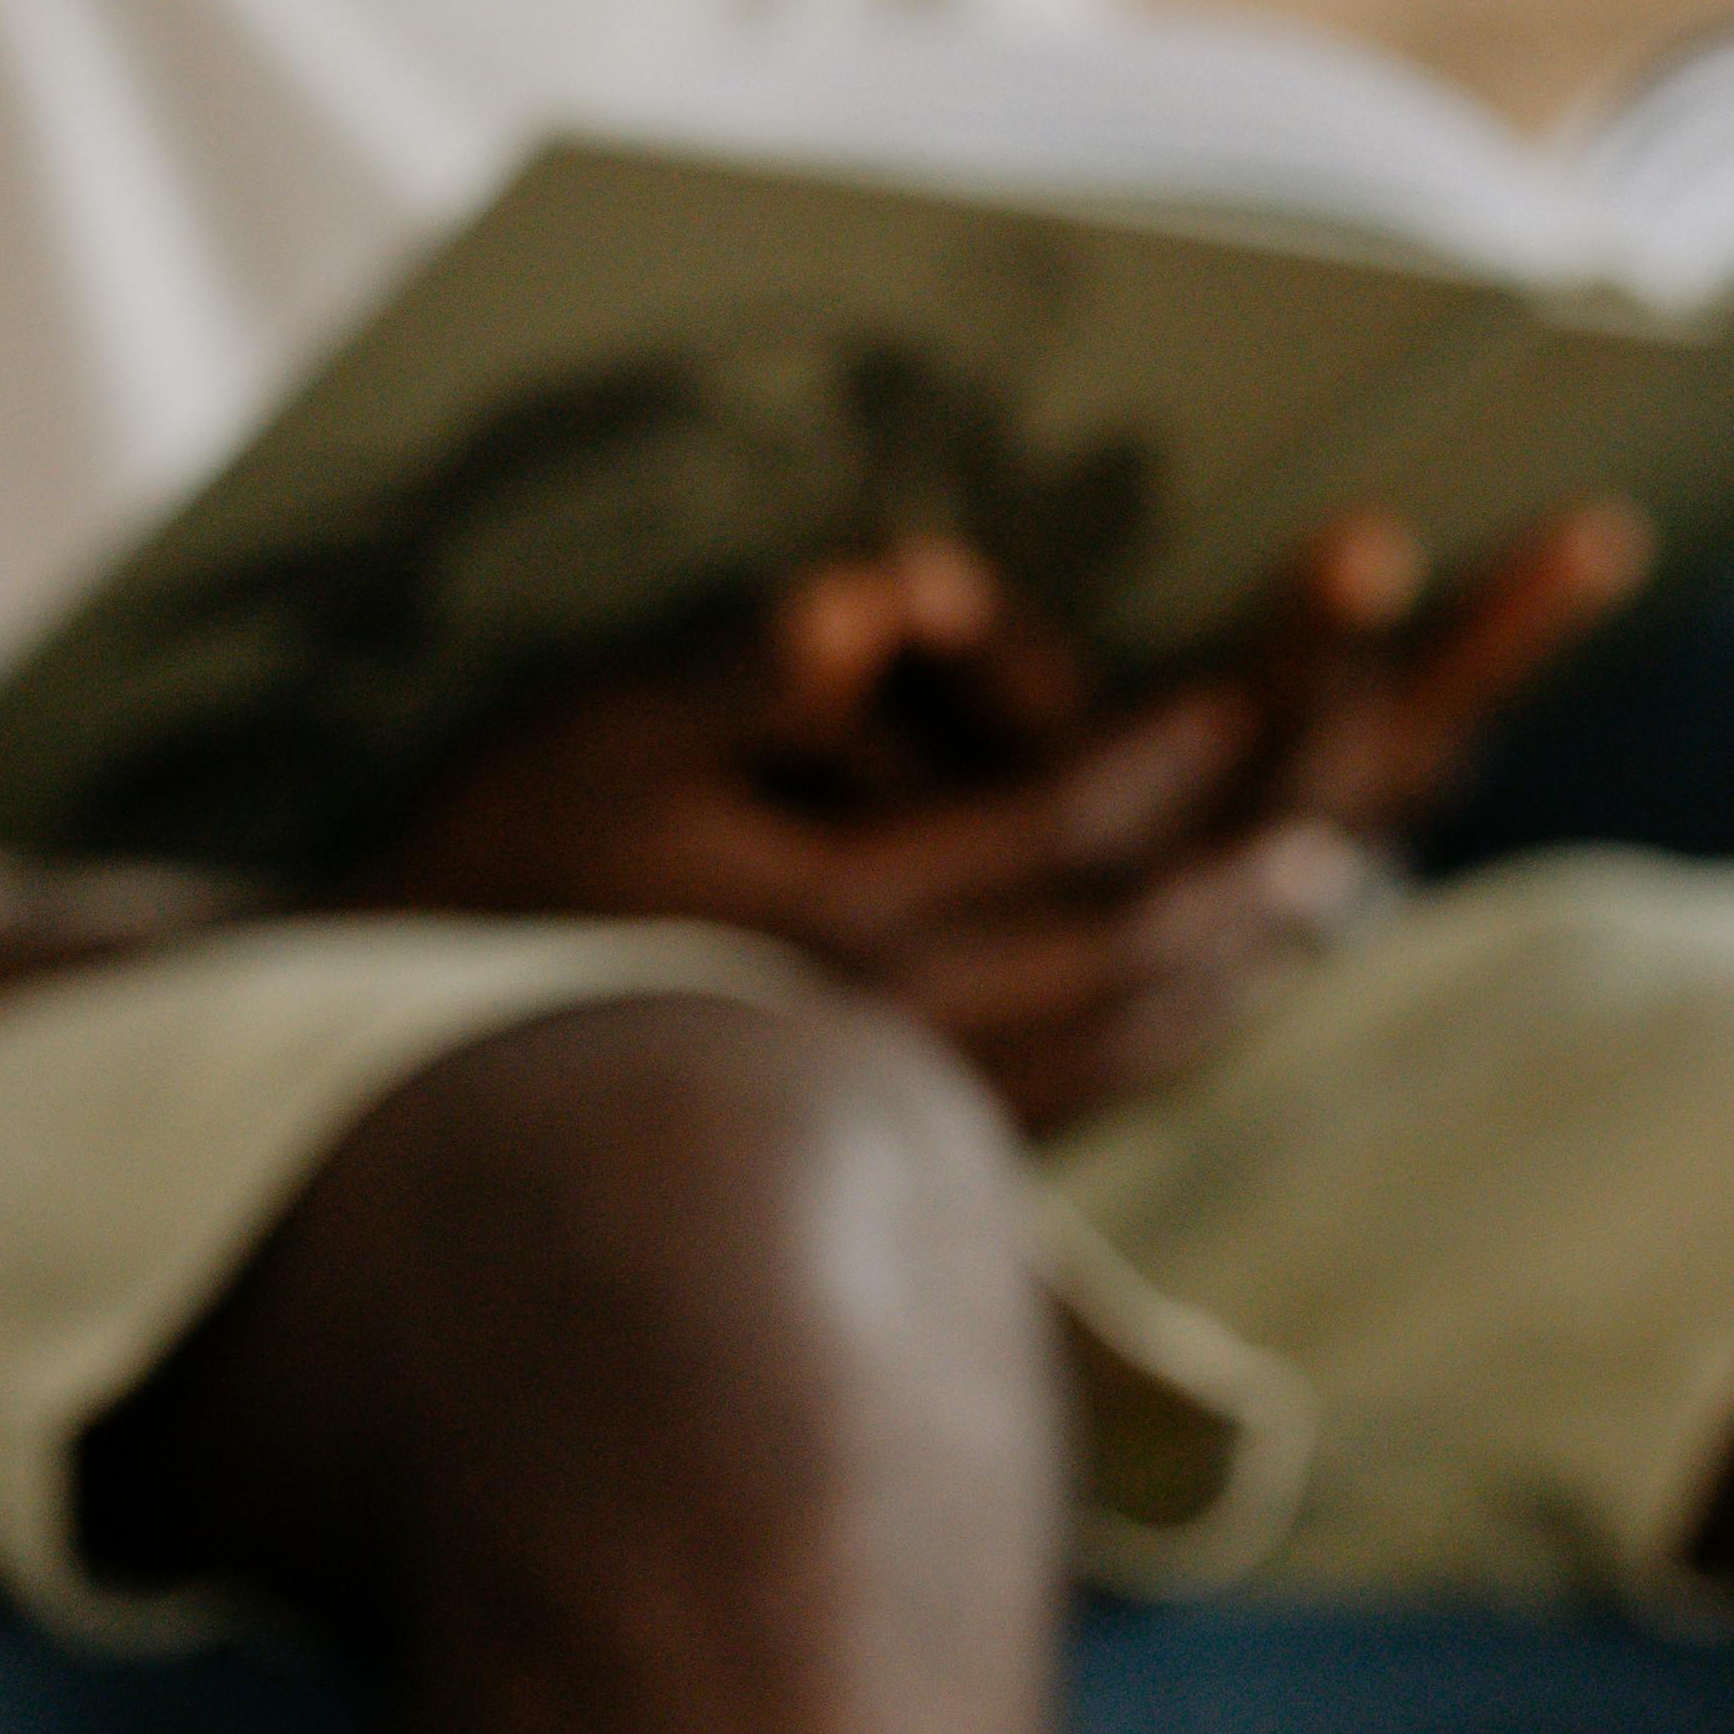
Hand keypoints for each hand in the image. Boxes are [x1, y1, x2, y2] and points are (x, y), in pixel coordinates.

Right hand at [362, 502, 1646, 1135]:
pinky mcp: (884, 1153)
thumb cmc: (473, 896)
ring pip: (1118, 1043)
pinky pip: (1071, 1102)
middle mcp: (895, 1039)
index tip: (1251, 691)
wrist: (382, 1103)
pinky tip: (1198, 1005)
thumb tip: (890, 580)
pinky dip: (1160, 1041)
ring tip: (1318, 901)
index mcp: (841, 926)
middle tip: (1350, 825)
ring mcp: (895, 1113)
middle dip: (1252, 877)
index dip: (1165, 755)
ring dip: (1228, 967)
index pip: (1056, 832)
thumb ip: (751, 673)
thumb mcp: (586, 746)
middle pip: (1132, 953)